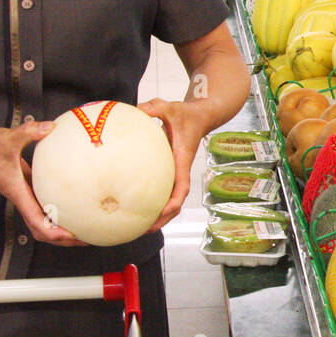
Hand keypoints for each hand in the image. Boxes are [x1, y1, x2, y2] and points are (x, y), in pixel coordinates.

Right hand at [0, 120, 84, 246]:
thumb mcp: (8, 137)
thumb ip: (29, 132)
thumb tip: (51, 127)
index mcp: (18, 193)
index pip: (37, 222)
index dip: (55, 232)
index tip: (73, 235)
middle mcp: (22, 198)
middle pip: (42, 230)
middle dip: (63, 238)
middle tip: (86, 238)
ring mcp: (24, 195)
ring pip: (42, 221)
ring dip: (60, 228)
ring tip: (83, 227)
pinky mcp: (26, 188)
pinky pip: (43, 205)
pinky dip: (56, 211)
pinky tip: (72, 204)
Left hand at [136, 99, 207, 233]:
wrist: (201, 115)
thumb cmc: (186, 114)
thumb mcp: (169, 107)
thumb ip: (152, 108)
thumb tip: (134, 110)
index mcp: (182, 160)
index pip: (181, 187)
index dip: (173, 202)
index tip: (163, 213)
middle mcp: (180, 170)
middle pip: (176, 203)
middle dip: (162, 219)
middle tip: (144, 230)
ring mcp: (176, 172)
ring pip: (170, 200)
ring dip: (158, 216)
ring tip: (139, 227)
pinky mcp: (171, 170)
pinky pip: (163, 189)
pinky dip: (153, 201)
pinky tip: (135, 203)